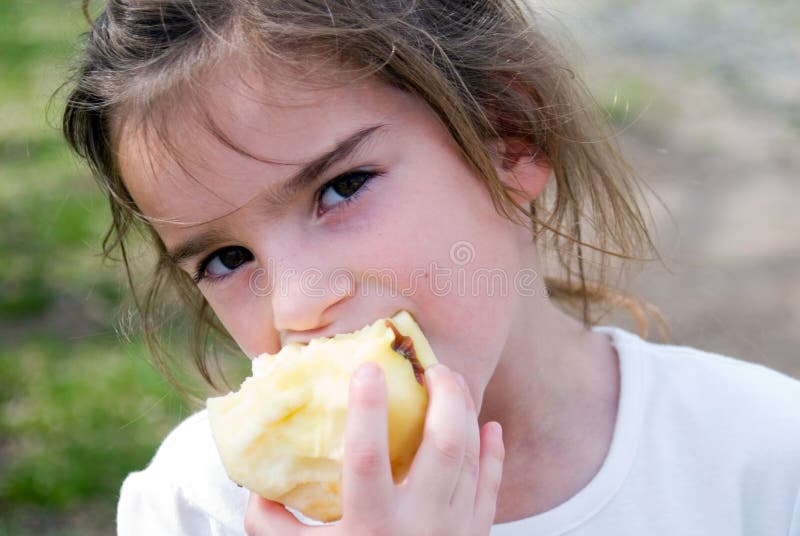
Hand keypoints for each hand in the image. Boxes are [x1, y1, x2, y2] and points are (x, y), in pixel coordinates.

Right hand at [244, 362, 504, 535]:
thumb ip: (272, 526)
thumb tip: (259, 487)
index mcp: (371, 526)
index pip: (367, 456)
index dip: (367, 409)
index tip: (367, 367)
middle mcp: (419, 524)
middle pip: (443, 445)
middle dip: (444, 397)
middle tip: (433, 367)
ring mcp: (454, 529)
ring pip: (470, 457)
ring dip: (466, 412)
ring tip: (453, 382)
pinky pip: (492, 487)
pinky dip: (493, 454)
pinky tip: (491, 427)